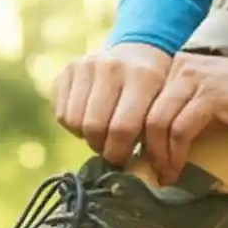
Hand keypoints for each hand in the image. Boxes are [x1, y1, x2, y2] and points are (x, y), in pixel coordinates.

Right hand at [54, 43, 171, 164]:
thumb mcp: (164, 105)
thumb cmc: (155, 90)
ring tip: (103, 135)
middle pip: (94, 126)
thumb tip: (151, 175)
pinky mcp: (68, 70)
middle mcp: (111, 66)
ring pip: (75, 121)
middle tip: (112, 152)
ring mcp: (86, 65)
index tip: (125, 160)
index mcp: (142, 76)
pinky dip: (74, 126)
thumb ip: (156, 134)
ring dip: (87, 137)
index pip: (122, 128)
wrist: (138, 52)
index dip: (120, 152)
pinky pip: (62, 113)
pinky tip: (90, 120)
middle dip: (102, 148)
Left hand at [145, 53, 227, 182]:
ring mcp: (195, 80)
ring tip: (162, 176)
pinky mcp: (211, 96)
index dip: (135, 133)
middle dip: (138, 147)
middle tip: (144, 172)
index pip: (143, 101)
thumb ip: (185, 118)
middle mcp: (181, 68)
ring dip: (157, 155)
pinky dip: (174, 155)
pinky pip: (179, 130)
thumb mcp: (212, 105)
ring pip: (157, 122)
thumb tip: (158, 151)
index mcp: (178, 68)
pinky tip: (176, 170)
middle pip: (142, 112)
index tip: (137, 159)